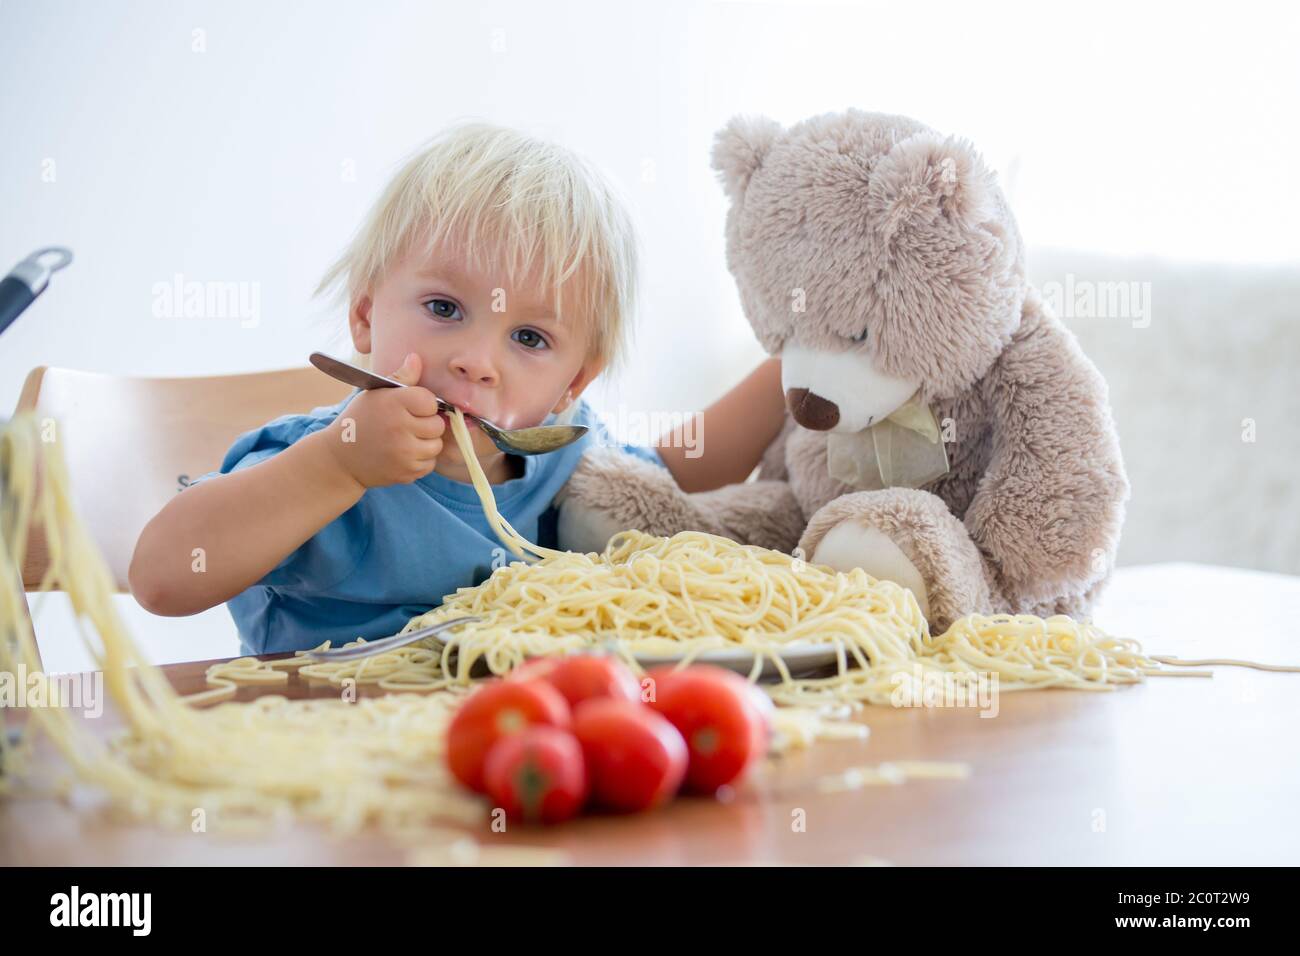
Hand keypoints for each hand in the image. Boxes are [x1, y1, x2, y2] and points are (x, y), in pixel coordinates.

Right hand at [318, 352, 445, 488]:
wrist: (339, 458)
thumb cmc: (360, 420)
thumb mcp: (375, 394)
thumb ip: (401, 377)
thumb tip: (416, 358)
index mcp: (394, 403)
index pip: (430, 401)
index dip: (424, 404)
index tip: (411, 408)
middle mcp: (400, 427)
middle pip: (437, 425)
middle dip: (427, 424)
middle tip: (408, 425)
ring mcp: (404, 453)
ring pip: (436, 445)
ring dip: (425, 443)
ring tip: (406, 440)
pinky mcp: (406, 472)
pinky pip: (429, 464)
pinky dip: (420, 460)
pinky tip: (403, 454)